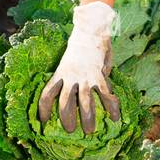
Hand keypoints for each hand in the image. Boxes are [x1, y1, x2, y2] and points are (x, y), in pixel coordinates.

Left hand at [37, 1, 120, 133]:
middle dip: (67, 119)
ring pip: (85, 102)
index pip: (47, 94)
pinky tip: (116, 117)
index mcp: (60, 73)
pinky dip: (111, 106)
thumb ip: (73, 77)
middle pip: (65, 103)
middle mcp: (71, 77)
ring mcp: (85, 76)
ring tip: (90, 131)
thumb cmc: (81, 45)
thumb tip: (80, 94)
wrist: (91, 29)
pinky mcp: (99, 75)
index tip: (44, 122)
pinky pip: (105, 94)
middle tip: (71, 131)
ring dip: (87, 118)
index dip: (44, 110)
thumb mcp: (70, 61)